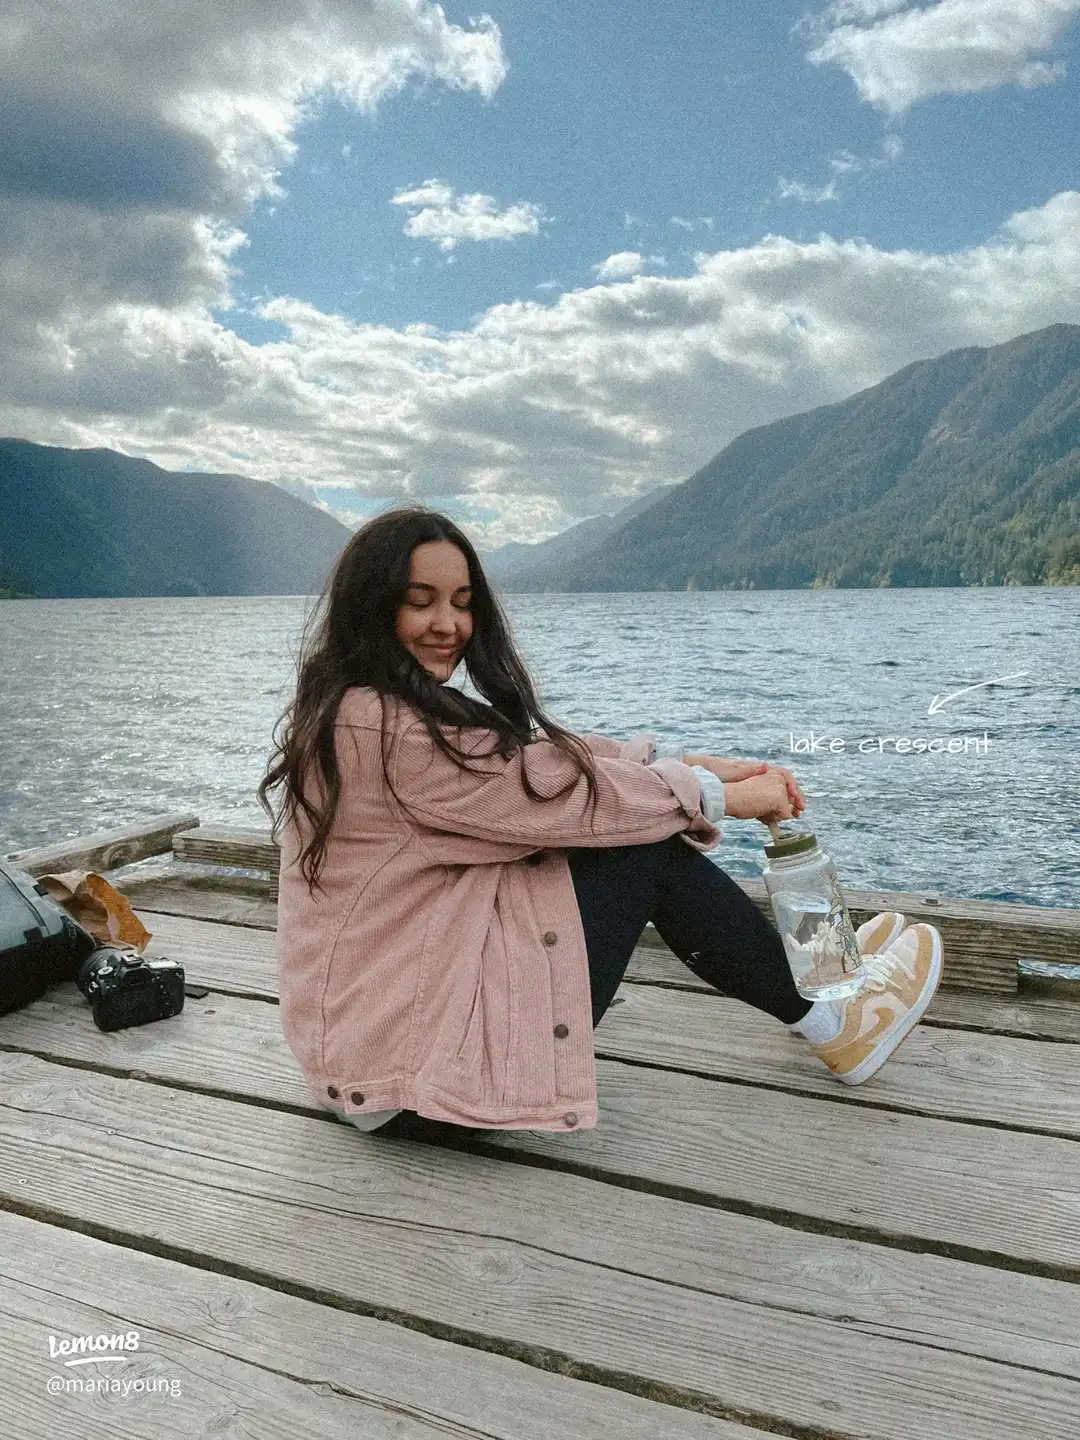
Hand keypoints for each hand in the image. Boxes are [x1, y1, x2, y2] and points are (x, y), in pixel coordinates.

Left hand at [688, 755, 805, 816]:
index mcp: (760, 769)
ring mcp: (758, 787)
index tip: (796, 797)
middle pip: (785, 787)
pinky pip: (768, 803)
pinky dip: (773, 810)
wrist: (706, 781)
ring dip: (786, 807)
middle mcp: (762, 776)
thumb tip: (765, 766)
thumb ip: (749, 770)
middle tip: (800, 813)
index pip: (785, 774)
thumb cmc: (718, 772)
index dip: (793, 785)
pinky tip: (771, 819)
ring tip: (790, 818)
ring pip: (778, 796)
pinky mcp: (753, 796)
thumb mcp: (733, 771)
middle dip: (794, 799)